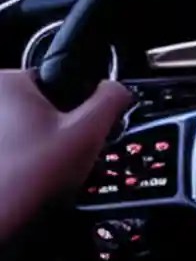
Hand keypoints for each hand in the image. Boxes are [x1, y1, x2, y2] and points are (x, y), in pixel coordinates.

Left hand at [0, 70, 132, 239]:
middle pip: (38, 107)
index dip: (75, 109)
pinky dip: (19, 161)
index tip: (73, 134)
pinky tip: (22, 179)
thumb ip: (111, 101)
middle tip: (58, 157)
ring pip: (22, 131)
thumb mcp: (87, 134)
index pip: (57, 81)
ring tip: (37, 172)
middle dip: (53, 131)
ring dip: (35, 148)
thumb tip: (119, 89)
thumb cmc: (27, 178)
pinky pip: (11, 149)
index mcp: (8, 81)